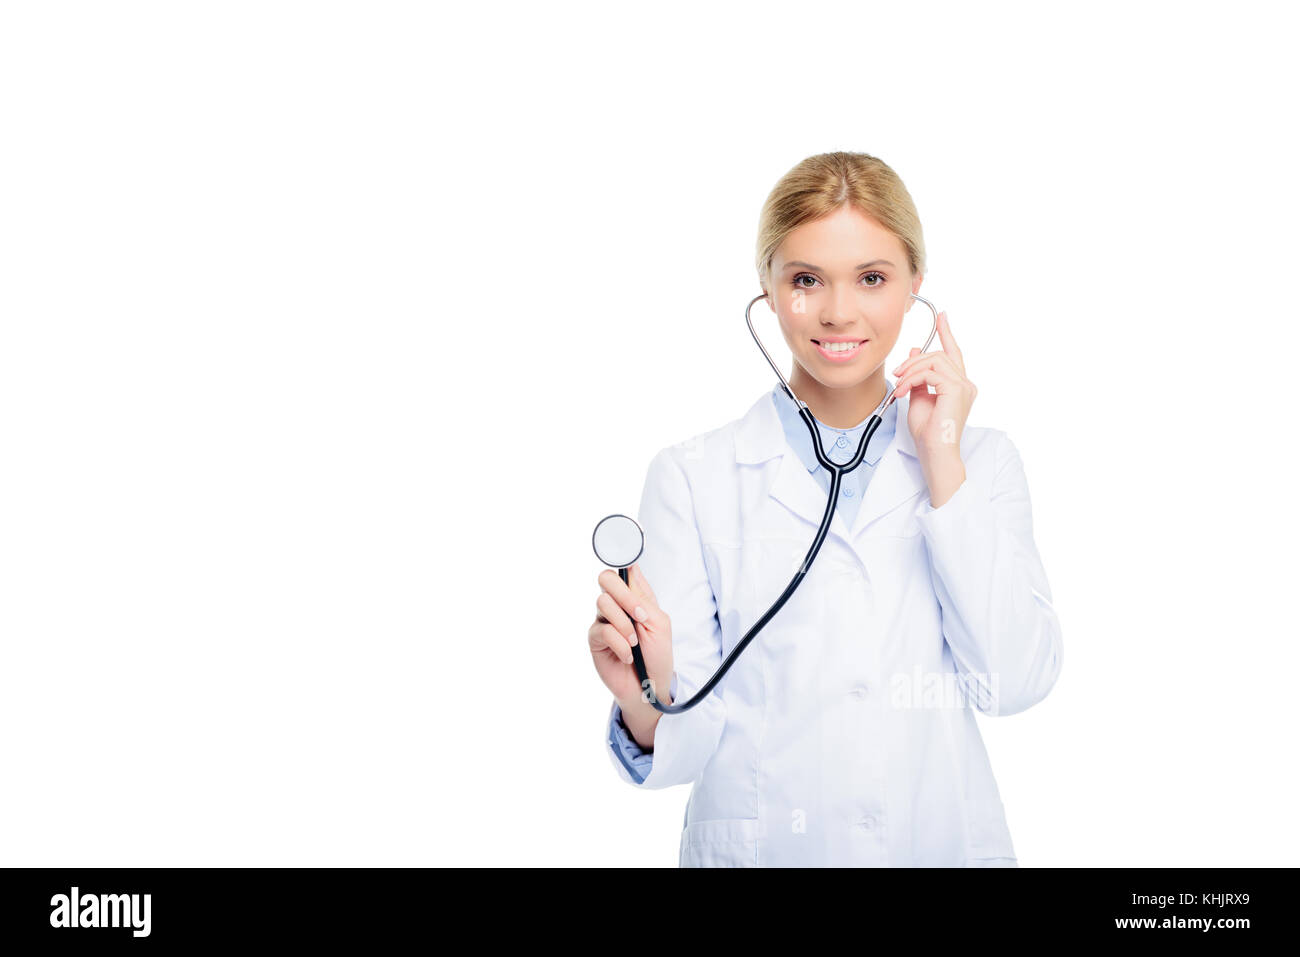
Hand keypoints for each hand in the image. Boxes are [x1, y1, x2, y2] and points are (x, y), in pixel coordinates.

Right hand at [588, 562, 674, 712]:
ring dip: (624, 624)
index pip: (625, 570)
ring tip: (635, 643)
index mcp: (636, 597)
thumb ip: (644, 598)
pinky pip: (603, 630)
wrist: (650, 687)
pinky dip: (620, 644)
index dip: (623, 561)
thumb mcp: (659, 624)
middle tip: (641, 615)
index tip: (628, 564)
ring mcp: (604, 620)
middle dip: (624, 595)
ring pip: (603, 603)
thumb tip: (631, 569)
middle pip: (606, 579)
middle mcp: (617, 605)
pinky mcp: (595, 639)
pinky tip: (627, 656)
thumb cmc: (657, 655)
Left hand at [890, 310, 976, 505]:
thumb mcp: (918, 398)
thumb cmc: (927, 433)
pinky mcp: (956, 390)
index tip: (942, 316)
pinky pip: (930, 373)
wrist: (934, 453)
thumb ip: (918, 376)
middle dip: (914, 360)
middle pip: (939, 355)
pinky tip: (903, 391)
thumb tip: (914, 353)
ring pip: (934, 360)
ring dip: (911, 370)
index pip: (953, 353)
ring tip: (899, 385)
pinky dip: (912, 379)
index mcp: (958, 386)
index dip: (947, 333)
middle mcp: (966, 384)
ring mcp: (964, 387)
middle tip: (897, 374)